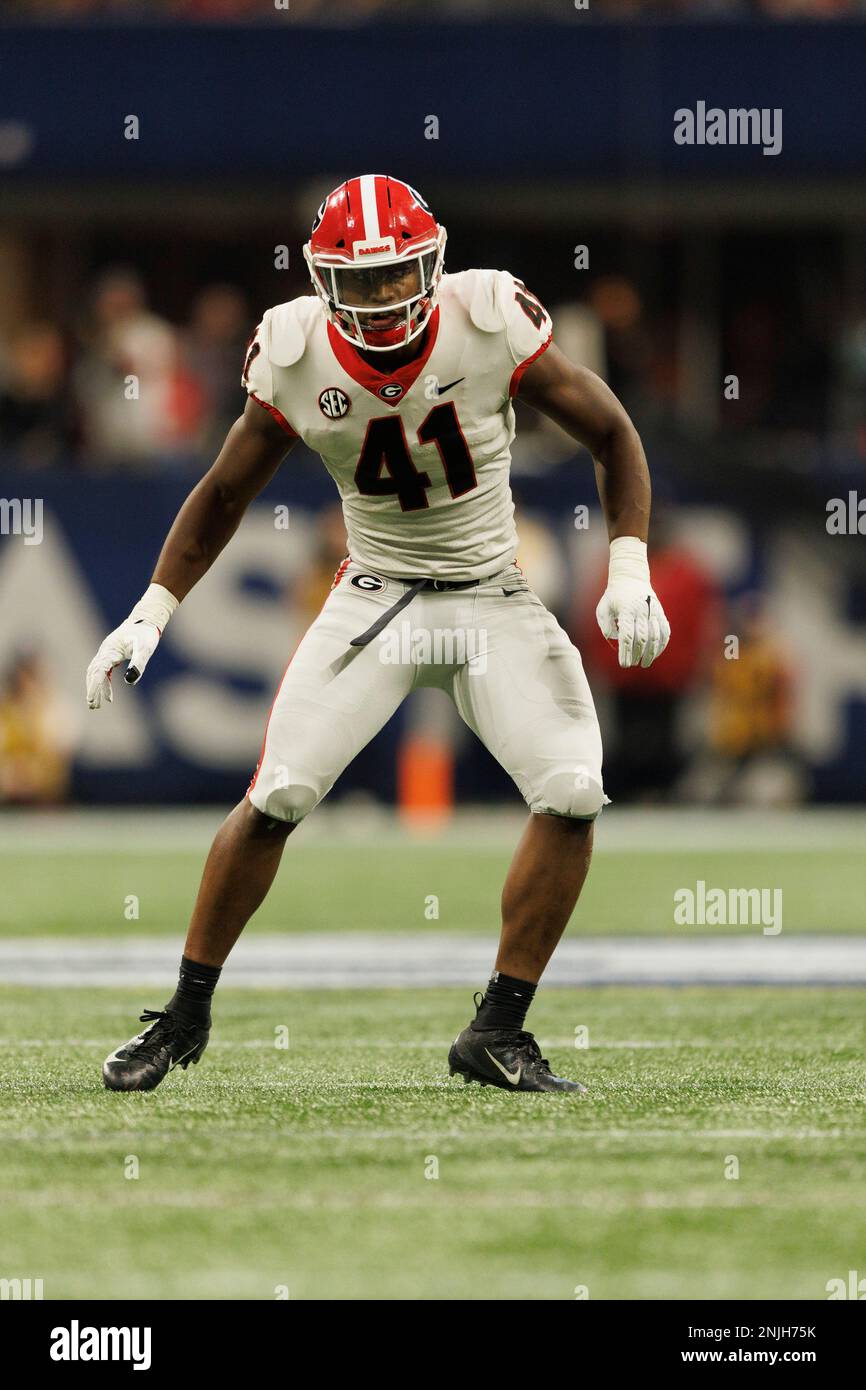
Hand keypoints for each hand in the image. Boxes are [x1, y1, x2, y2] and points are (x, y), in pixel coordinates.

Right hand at [85, 583, 177, 708]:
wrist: (147, 619)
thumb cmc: (146, 634)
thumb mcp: (145, 649)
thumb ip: (138, 664)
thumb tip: (129, 681)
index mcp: (110, 651)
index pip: (98, 672)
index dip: (95, 687)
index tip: (93, 700)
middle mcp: (105, 651)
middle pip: (93, 673)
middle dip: (92, 690)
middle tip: (93, 706)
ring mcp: (107, 652)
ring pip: (96, 672)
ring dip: (96, 687)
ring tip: (97, 704)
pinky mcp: (111, 653)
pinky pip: (103, 670)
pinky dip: (103, 682)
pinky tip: (109, 695)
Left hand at [596, 580, 669, 668]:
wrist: (630, 577)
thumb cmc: (614, 596)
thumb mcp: (603, 607)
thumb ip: (605, 624)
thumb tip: (614, 638)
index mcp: (626, 610)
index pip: (627, 635)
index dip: (626, 652)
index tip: (624, 664)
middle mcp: (641, 611)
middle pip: (642, 638)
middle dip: (637, 654)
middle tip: (632, 664)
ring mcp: (653, 611)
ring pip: (656, 636)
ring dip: (651, 652)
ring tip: (644, 663)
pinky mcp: (660, 612)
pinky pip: (665, 631)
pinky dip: (661, 644)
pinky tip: (655, 654)